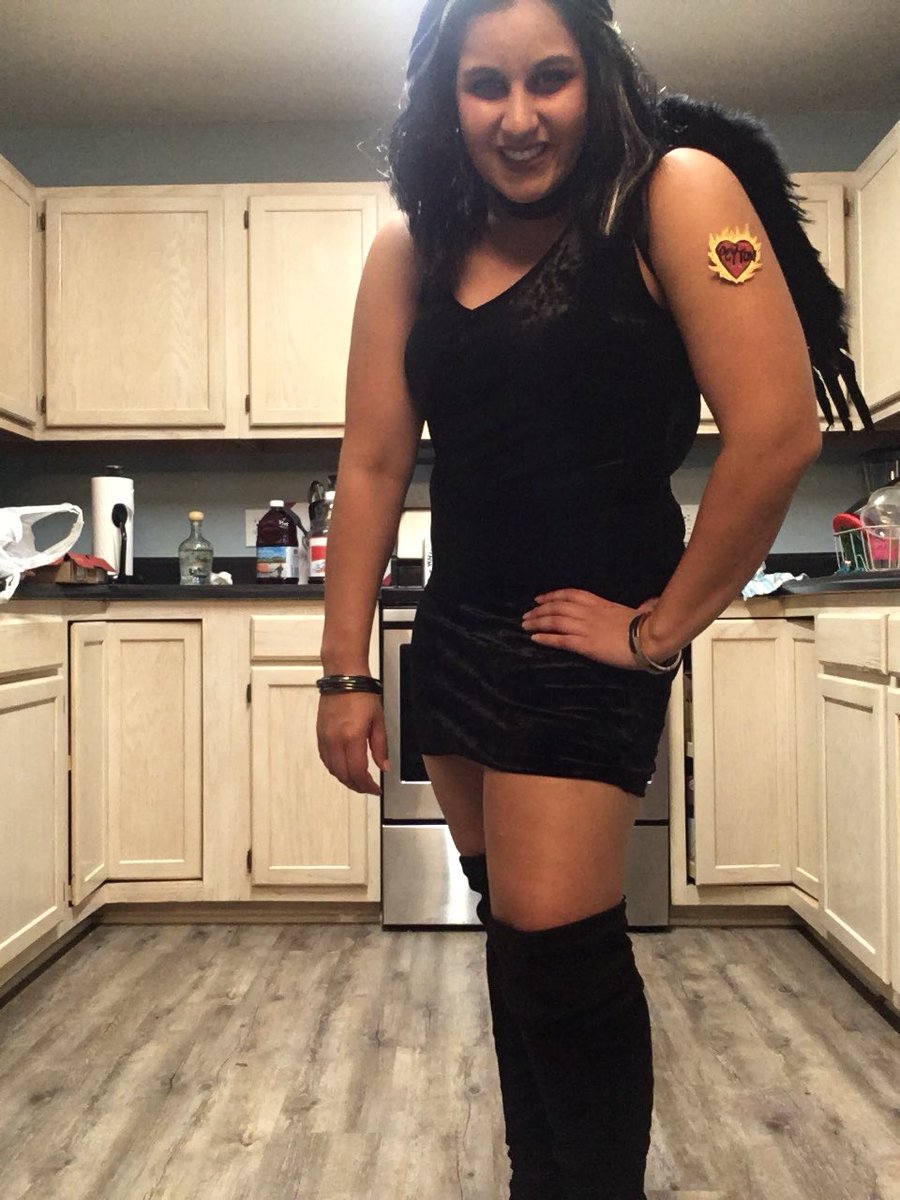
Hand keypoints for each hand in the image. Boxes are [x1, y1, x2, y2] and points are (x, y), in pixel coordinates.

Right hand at [316, 692, 388, 795]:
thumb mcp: (378, 720)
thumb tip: (383, 766)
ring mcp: (325, 738)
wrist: (343, 677)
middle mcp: (335, 741)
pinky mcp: (320, 734)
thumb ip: (380, 747)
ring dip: (345, 779)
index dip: (367, 786)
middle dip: (356, 786)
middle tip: (368, 788)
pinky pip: (325, 759)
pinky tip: (344, 768)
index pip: (357, 772)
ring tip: (357, 781)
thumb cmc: (362, 694)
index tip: (375, 789)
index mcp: (352, 738)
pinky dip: (335, 768)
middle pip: (343, 775)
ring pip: (332, 769)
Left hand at [521, 589, 659, 669]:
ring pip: (555, 621)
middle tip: (526, 615)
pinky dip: (546, 638)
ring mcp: (586, 628)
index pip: (570, 594)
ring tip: (525, 625)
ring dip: (537, 622)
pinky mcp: (586, 644)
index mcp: (600, 603)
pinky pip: (560, 639)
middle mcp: (589, 612)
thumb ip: (636, 608)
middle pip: (557, 607)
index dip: (552, 595)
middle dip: (539, 610)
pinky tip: (535, 638)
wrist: (650, 637)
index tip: (539, 598)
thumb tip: (646, 607)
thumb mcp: (638, 612)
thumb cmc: (648, 626)